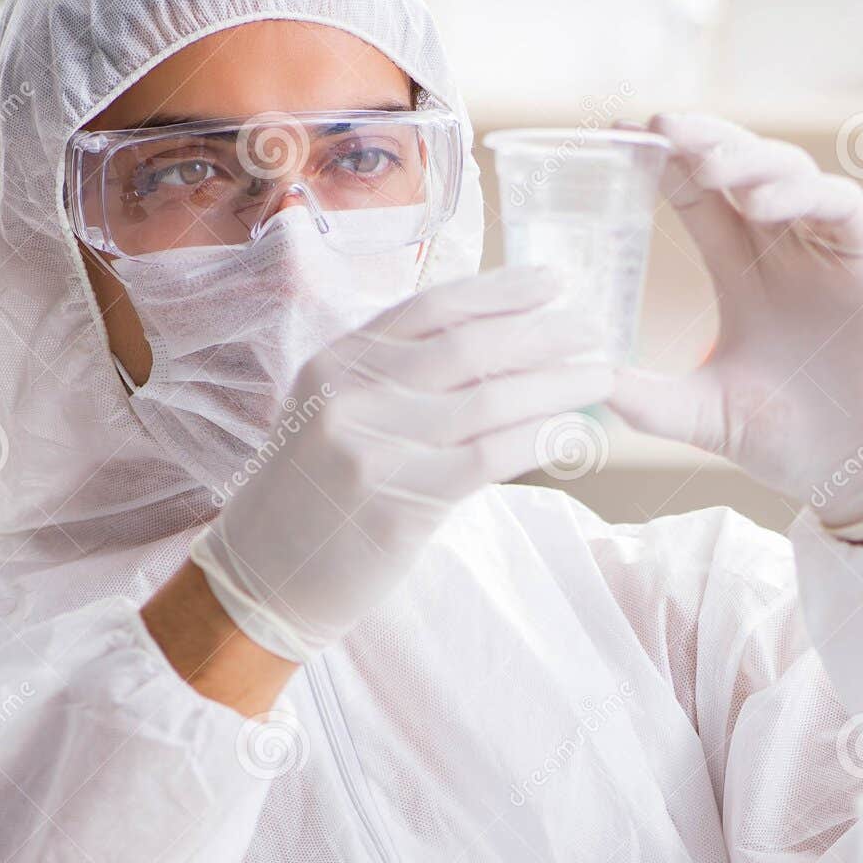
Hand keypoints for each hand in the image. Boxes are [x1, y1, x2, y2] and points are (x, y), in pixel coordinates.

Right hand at [190, 265, 614, 660]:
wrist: (262, 580)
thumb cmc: (310, 501)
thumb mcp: (333, 418)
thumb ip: (393, 382)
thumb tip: (494, 353)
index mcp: (335, 363)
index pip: (431, 308)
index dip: (499, 291)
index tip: (553, 282)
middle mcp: (350, 395)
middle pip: (468, 346)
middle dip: (541, 333)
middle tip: (592, 327)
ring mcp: (371, 447)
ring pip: (488, 400)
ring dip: (555, 384)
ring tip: (600, 375)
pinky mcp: (397, 502)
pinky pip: (488, 457)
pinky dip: (539, 439)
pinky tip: (574, 432)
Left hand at [610, 113, 862, 534]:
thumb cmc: (790, 442)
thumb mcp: (704, 417)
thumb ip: (650, 400)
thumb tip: (587, 385)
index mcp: (742, 274)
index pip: (697, 200)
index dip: (664, 165)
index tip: (618, 136)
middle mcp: (784, 251)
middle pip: (740, 170)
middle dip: (702, 142)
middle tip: (659, 126)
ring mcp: (830, 252)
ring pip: (789, 174)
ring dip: (748, 161)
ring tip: (709, 166)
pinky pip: (841, 205)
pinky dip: (803, 195)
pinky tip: (764, 204)